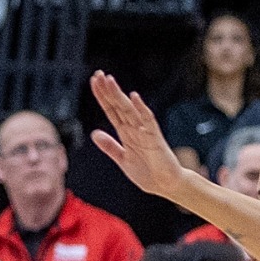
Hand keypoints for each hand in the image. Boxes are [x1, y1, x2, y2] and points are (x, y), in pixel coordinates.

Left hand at [90, 71, 198, 201]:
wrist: (165, 185)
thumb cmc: (147, 173)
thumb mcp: (122, 159)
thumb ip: (109, 146)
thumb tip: (94, 133)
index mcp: (126, 133)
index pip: (111, 110)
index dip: (102, 96)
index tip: (94, 82)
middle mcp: (134, 128)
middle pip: (118, 106)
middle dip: (108, 90)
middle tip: (98, 75)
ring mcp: (144, 132)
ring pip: (129, 110)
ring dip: (119, 95)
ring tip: (109, 81)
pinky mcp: (155, 138)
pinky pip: (147, 121)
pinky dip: (141, 109)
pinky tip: (134, 97)